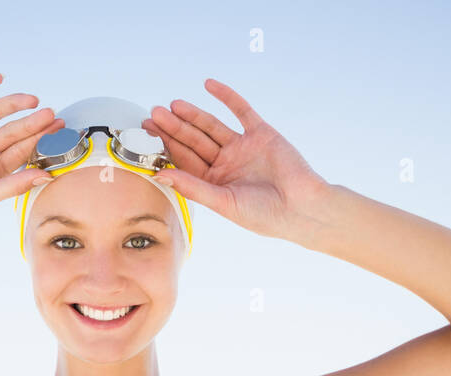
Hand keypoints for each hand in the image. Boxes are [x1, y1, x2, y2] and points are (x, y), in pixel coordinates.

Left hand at [143, 79, 330, 245]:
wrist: (302, 207)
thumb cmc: (264, 215)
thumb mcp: (223, 202)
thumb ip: (192, 187)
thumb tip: (159, 175)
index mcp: (214, 182)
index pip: (185, 160)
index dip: (166, 147)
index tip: (148, 134)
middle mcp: (226, 163)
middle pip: (194, 141)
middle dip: (174, 128)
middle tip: (154, 114)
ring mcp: (242, 147)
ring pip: (212, 126)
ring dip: (193, 114)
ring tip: (173, 105)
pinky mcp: (261, 133)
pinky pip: (241, 110)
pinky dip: (226, 97)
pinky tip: (209, 85)